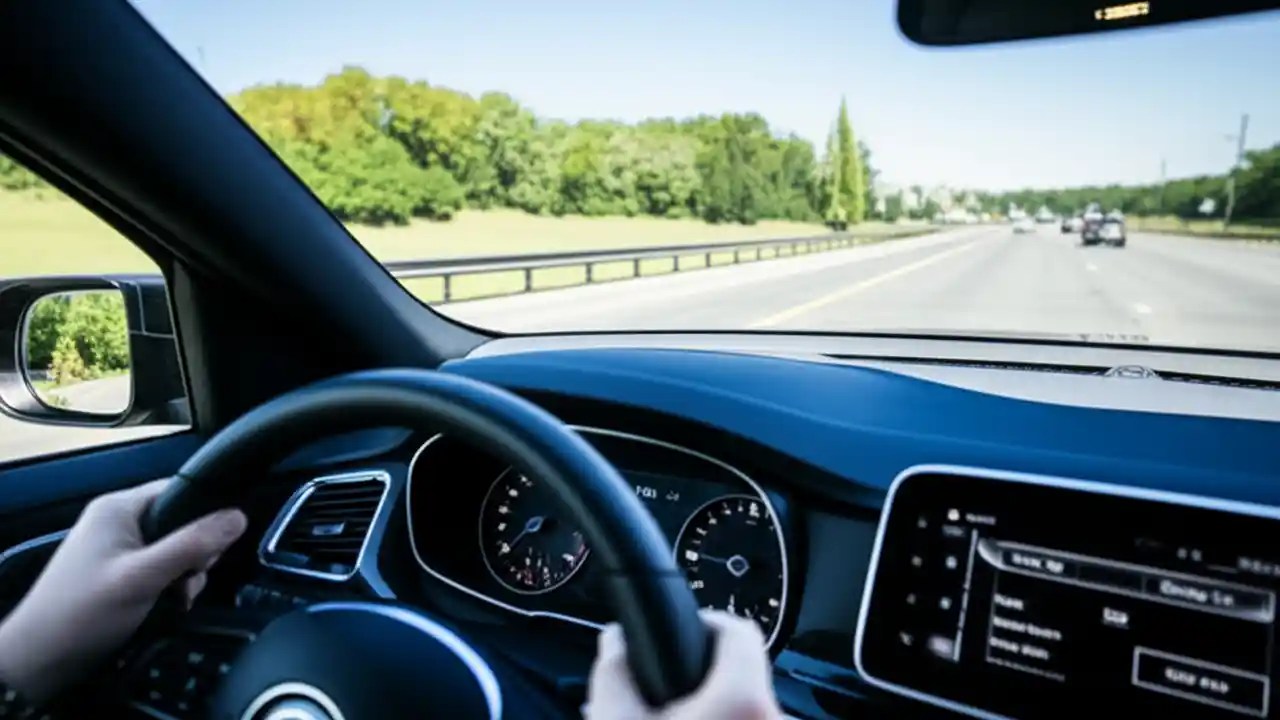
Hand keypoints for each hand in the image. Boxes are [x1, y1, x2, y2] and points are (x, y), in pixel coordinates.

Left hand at [0, 479, 246, 703]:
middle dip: (196, 552)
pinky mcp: (118, 572)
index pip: (178, 489)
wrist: (41, 660)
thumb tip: (240, 517)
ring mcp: (116, 548)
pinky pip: (160, 567)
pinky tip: (170, 603)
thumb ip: (192, 544)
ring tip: (178, 598)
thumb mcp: (143, 576)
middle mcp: (118, 521)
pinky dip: (171, 585)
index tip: (218, 545)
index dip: (206, 512)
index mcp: (119, 507)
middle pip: (181, 521)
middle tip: (190, 579)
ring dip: (185, 574)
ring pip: (174, 548)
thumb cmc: (84, 612)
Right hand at [583, 610, 782, 719]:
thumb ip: (616, 670)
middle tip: (661, 696)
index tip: (682, 633)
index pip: (740, 630)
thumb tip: (616, 642)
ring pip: (741, 709)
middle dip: (700, 678)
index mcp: (744, 700)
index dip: (706, 622)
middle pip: (739, 674)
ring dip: (707, 710)